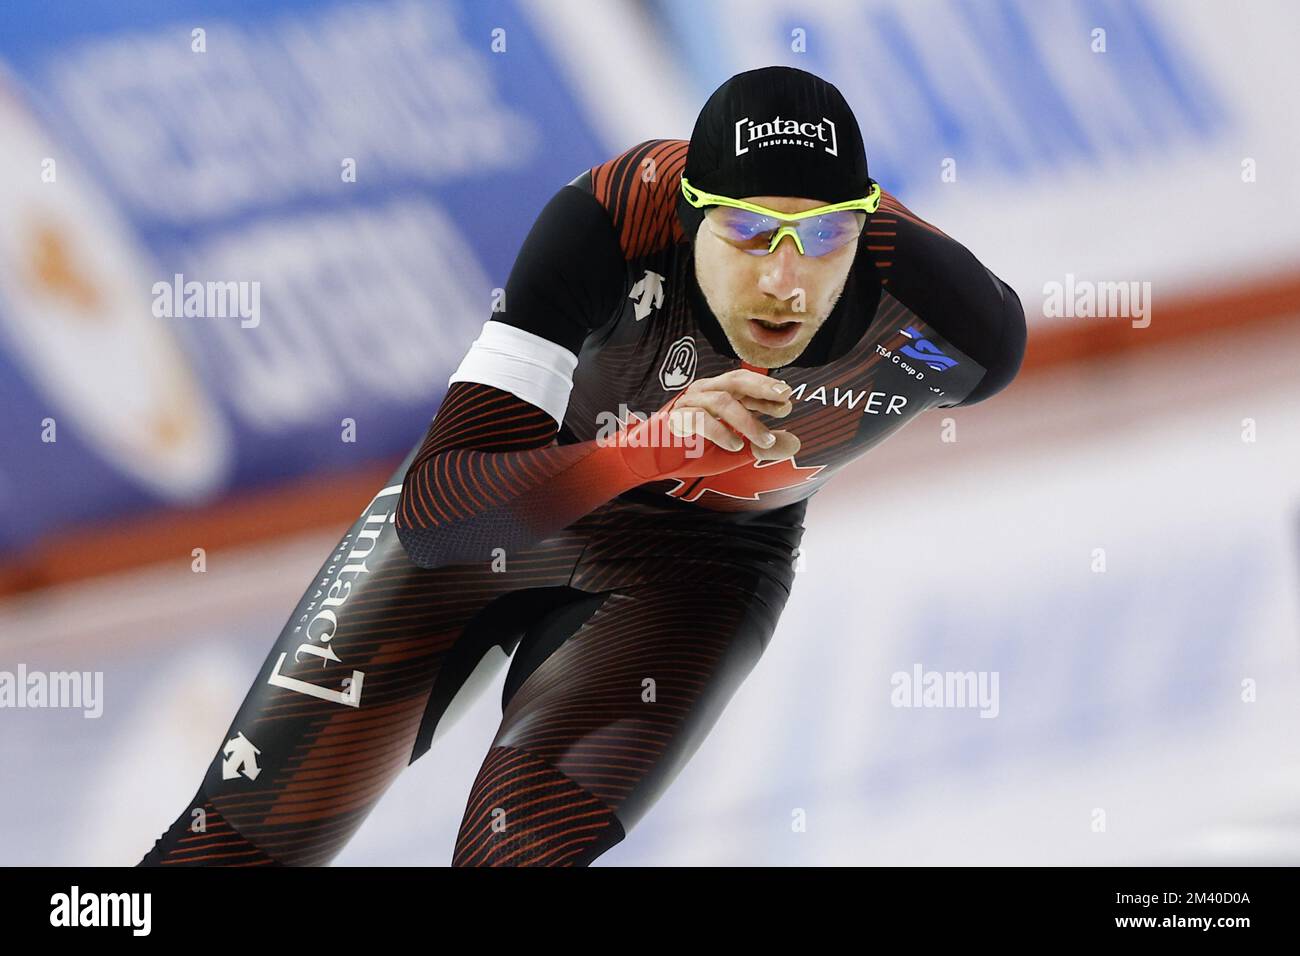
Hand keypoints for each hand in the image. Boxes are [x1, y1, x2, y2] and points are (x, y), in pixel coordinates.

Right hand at [616, 369, 800, 479]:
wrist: (654, 461)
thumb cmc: (693, 451)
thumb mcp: (734, 450)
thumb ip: (759, 445)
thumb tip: (794, 443)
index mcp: (717, 393)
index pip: (745, 383)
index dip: (767, 389)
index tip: (788, 401)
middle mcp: (704, 392)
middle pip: (735, 381)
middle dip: (762, 389)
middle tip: (784, 400)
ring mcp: (689, 403)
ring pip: (722, 402)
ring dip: (747, 421)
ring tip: (764, 440)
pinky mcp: (676, 419)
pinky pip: (701, 420)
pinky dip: (721, 432)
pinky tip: (734, 446)